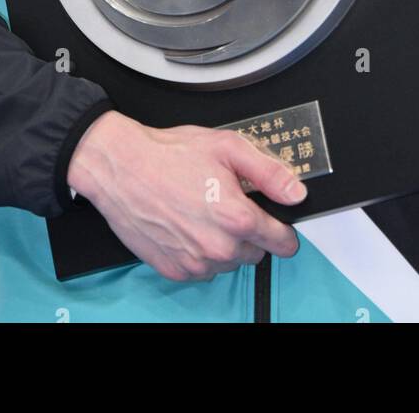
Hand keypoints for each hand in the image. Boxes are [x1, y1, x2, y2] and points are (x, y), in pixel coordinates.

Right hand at [67, 110, 305, 281]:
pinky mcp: (175, 271)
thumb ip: (269, 172)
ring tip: (201, 210)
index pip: (283, 243)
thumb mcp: (227, 147)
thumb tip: (296, 193)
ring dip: (223, 243)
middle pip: (255, 253)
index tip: (276, 222)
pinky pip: (202, 269)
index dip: (282, 229)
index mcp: (237, 218)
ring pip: (228, 262)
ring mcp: (196, 263)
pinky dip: (199, 251)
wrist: (121, 168)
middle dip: (248, 232)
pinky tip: (186, 224)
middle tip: (226, 203)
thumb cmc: (169, 155)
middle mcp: (219, 248)